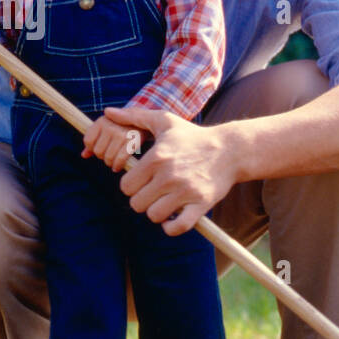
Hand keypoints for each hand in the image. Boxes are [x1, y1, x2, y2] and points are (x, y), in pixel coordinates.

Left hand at [82, 114, 140, 171]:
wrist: (146, 122)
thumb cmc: (122, 127)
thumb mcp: (107, 128)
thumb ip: (94, 140)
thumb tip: (84, 155)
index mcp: (102, 120)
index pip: (88, 141)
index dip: (92, 149)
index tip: (100, 149)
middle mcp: (111, 126)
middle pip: (98, 151)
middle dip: (103, 156)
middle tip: (110, 155)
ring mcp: (122, 133)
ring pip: (108, 157)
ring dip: (110, 163)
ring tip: (114, 161)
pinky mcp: (133, 141)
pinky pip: (120, 160)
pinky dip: (117, 166)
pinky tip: (118, 167)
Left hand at [104, 104, 235, 234]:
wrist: (230, 149)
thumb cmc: (193, 136)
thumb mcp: (164, 121)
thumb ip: (134, 116)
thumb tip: (108, 111)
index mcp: (156, 158)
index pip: (126, 186)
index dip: (132, 186)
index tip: (143, 181)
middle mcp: (169, 176)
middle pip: (137, 204)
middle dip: (143, 199)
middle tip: (154, 192)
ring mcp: (185, 192)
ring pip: (154, 216)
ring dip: (157, 212)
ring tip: (165, 202)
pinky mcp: (201, 204)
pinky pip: (178, 227)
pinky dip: (172, 227)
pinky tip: (174, 218)